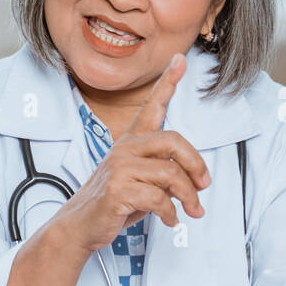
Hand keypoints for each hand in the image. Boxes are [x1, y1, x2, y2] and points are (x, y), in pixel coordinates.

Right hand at [51, 54, 211, 253]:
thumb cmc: (115, 201)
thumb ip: (165, 171)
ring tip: (192, 210)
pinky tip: (170, 219)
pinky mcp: (117, 190)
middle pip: (173, 141)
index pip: (151, 106)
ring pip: (170, 174)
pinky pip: (158, 198)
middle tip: (204, 185)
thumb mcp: (141, 180)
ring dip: (188, 197)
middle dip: (196, 164)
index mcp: (131, 141)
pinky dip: (170, 212)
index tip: (180, 60)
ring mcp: (119, 168)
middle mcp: (125, 149)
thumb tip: (198, 179)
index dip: (167, 82)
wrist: (81, 225)